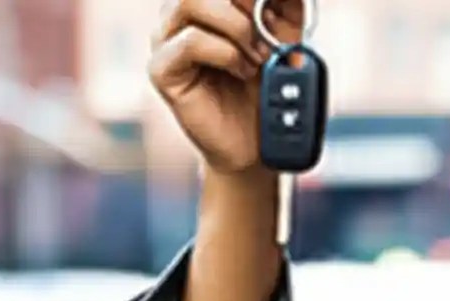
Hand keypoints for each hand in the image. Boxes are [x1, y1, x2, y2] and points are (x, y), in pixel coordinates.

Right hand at [149, 0, 304, 173]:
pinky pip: (190, 42)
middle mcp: (179, 13)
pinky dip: (226, 53)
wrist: (261, 139)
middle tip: (268, 31)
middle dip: (245, 2)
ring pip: (191, 2)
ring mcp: (165, 38)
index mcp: (207, 3)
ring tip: (258, 56)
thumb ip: (285, 5)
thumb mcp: (287, 36)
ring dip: (236, 27)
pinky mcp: (162, 69)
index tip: (274, 9)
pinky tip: (242, 71)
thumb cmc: (269, 86)